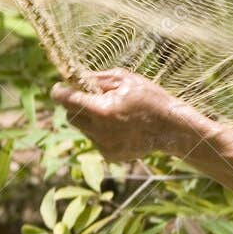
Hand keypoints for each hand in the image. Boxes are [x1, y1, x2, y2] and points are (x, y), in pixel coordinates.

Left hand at [51, 70, 198, 162]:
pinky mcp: (110, 155)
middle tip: (91, 98)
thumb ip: (96, 78)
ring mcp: (104, 146)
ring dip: (90, 119)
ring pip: (82, 128)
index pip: (66, 100)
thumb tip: (73, 78)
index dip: (60, 92)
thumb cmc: (150, 98)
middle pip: (69, 116)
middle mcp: (99, 131)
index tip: (60, 88)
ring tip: (113, 113)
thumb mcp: (125, 79)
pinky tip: (120, 127)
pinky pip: (95, 139)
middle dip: (75, 105)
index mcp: (102, 109)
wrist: (172, 129)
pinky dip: (101, 132)